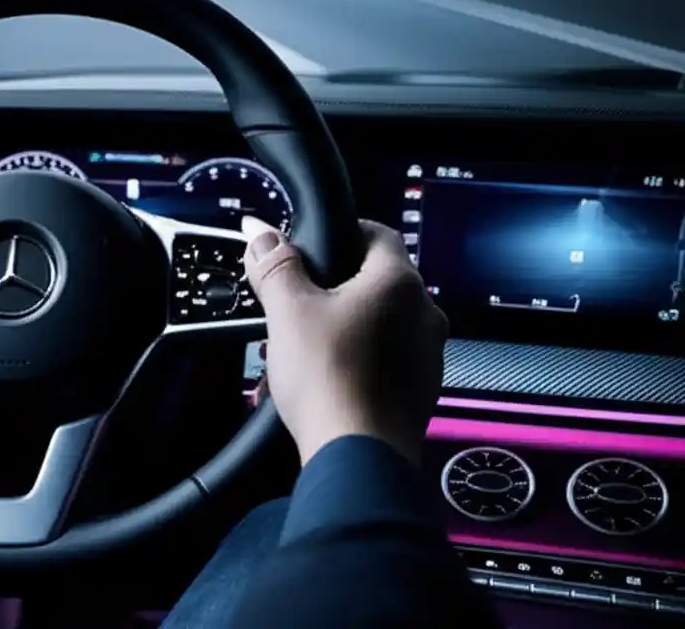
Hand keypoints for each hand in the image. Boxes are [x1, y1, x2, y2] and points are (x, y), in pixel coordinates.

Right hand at [243, 219, 447, 465]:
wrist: (358, 456)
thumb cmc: (329, 378)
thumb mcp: (288, 312)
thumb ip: (275, 265)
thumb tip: (260, 233)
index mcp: (400, 283)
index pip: (378, 234)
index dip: (343, 234)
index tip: (314, 247)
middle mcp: (425, 314)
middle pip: (375, 283)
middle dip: (332, 291)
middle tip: (296, 305)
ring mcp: (428, 355)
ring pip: (379, 325)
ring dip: (342, 329)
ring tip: (300, 350)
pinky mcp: (420, 391)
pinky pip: (384, 362)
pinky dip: (354, 362)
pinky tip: (321, 380)